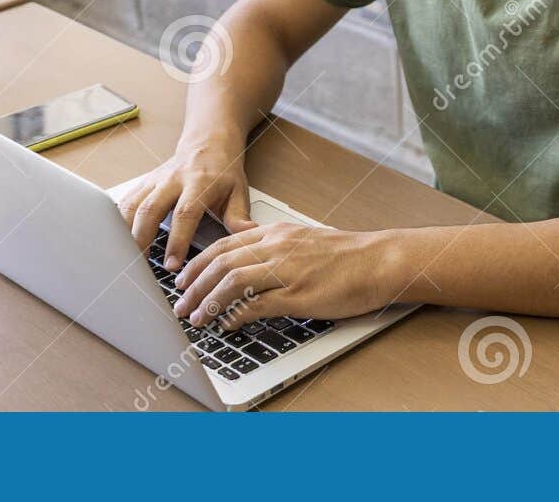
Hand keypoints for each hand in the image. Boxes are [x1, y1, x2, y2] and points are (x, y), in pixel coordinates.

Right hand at [115, 138, 256, 271]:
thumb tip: (248, 235)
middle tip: (140, 266)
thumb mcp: (238, 191)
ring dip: (125, 232)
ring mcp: (156, 180)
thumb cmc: (224, 171)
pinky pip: (126, 201)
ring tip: (125, 259)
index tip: (172, 264)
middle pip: (150, 209)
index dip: (177, 240)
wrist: (209, 142)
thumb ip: (239, 216)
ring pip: (133, 205)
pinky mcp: (145, 183)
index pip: (184, 213)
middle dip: (142, 239)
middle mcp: (173, 180)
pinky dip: (117, 222)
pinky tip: (115, 241)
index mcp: (199, 183)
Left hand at [172, 222, 398, 328]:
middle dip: (194, 285)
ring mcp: (286, 271)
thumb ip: (272, 242)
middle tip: (180, 304)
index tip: (183, 278)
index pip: (224, 244)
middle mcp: (276, 247)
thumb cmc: (346, 254)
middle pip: (220, 262)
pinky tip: (227, 325)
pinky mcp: (298, 295)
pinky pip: (257, 305)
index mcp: (276, 233)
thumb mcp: (302, 237)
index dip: (198, 263)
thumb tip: (246, 247)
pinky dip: (236, 315)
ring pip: (232, 282)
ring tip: (196, 318)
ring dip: (208, 302)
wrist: (378, 261)